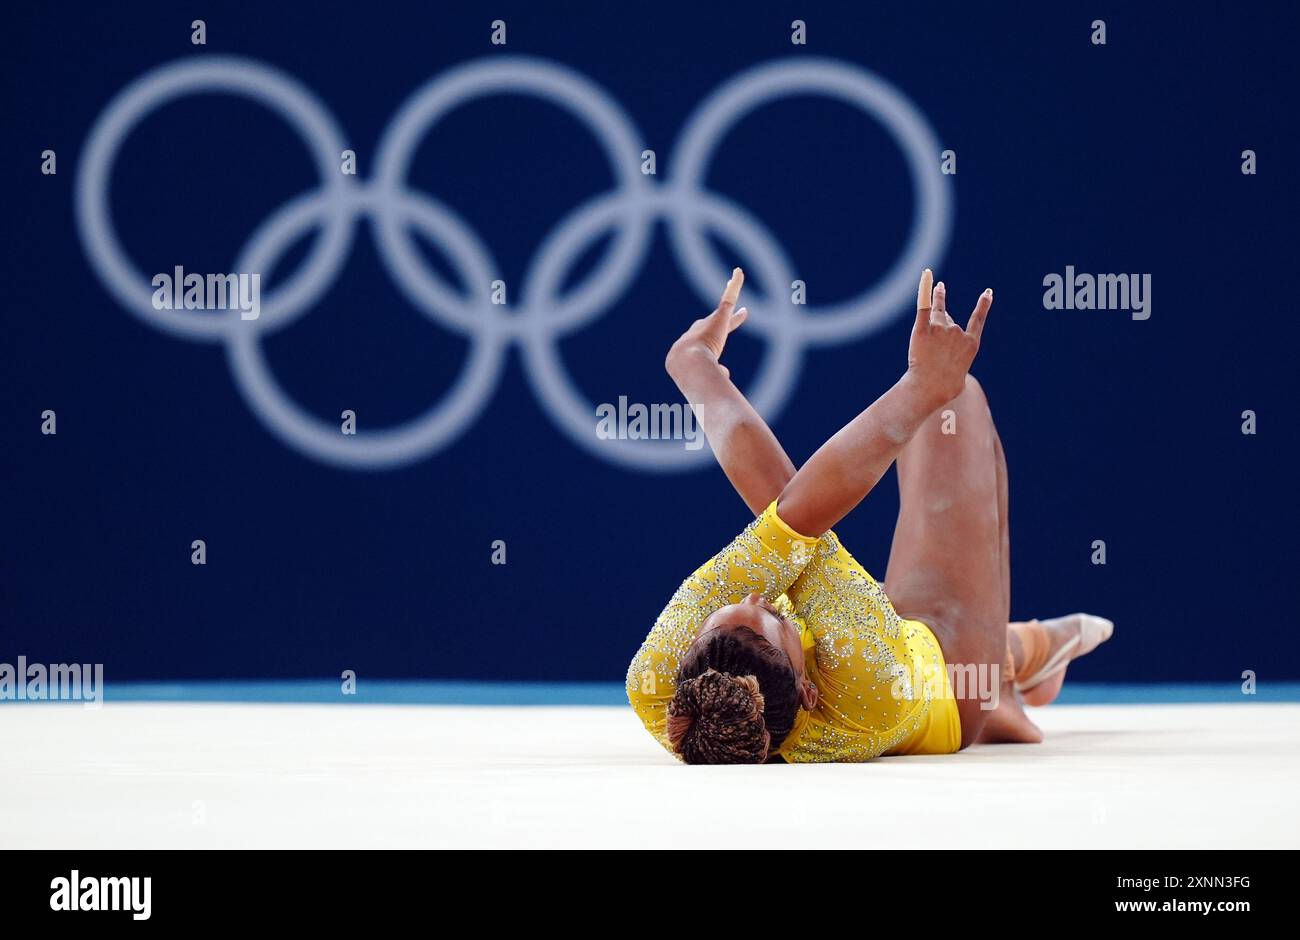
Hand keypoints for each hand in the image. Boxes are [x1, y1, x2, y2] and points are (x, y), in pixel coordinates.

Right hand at [666, 268, 748, 377]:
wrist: (687, 363)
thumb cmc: (693, 374)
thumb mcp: (706, 379)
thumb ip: (717, 376)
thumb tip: (724, 374)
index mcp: (698, 348)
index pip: (709, 342)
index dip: (716, 341)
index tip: (720, 338)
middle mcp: (700, 331)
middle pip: (714, 319)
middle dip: (723, 314)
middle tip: (732, 308)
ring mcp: (711, 322)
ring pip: (724, 303)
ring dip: (731, 290)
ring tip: (736, 277)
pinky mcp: (720, 316)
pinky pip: (729, 296)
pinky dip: (735, 284)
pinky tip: (739, 272)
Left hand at [906, 268, 991, 404]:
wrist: (930, 388)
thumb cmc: (944, 389)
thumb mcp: (958, 377)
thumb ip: (956, 364)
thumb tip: (950, 364)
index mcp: (971, 344)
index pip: (978, 320)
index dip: (983, 306)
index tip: (988, 293)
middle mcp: (958, 332)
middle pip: (949, 320)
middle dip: (942, 327)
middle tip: (934, 347)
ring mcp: (941, 329)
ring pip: (937, 314)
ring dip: (936, 307)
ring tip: (939, 292)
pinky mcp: (923, 329)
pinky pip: (924, 305)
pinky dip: (925, 289)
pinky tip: (927, 275)